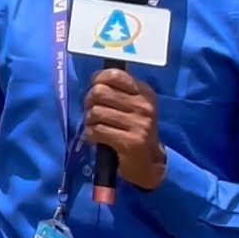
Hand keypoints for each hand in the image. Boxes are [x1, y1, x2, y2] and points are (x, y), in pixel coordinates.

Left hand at [83, 68, 167, 190]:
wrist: (149, 163)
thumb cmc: (135, 130)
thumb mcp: (133, 107)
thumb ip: (117, 92)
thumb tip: (94, 80)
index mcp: (144, 92)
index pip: (115, 75)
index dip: (98, 79)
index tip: (94, 88)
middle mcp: (143, 106)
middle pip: (100, 92)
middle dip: (89, 101)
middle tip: (91, 111)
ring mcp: (139, 124)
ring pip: (96, 112)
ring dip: (89, 121)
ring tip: (94, 126)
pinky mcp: (131, 142)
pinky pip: (97, 131)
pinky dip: (90, 134)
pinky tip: (95, 138)